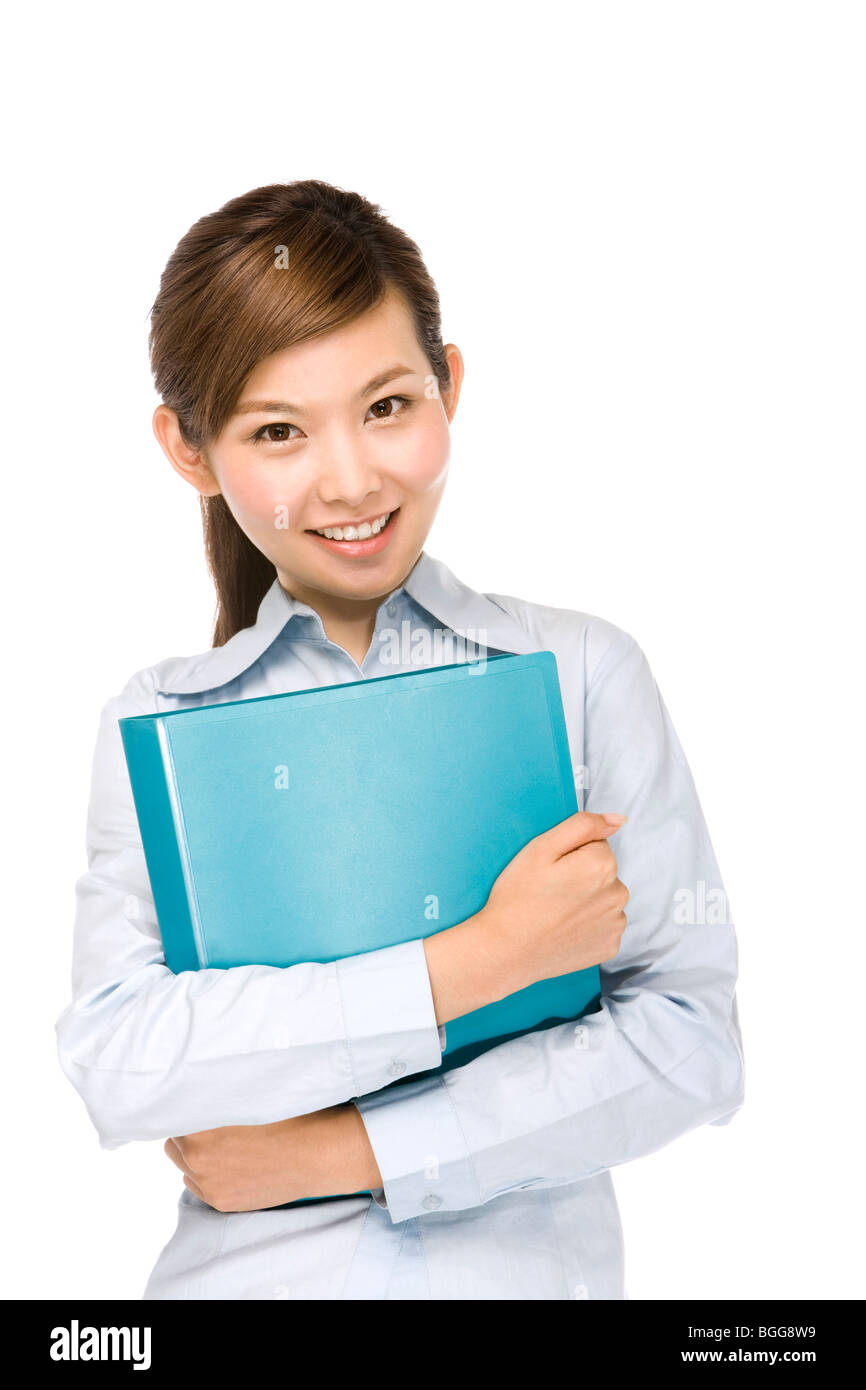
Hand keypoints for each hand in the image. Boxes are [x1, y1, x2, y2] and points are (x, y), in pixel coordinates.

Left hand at [164, 1103, 382, 1211]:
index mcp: (200, 1128)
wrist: (315, 1155)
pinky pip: (198, 1186)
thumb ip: (216, 1095)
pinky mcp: (221, 1202)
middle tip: (209, 1124)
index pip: (172, 1117)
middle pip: (173, 1143)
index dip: (184, 1110)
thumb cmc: (287, 1117)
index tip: (194, 1105)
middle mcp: (197, 1159)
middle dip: (187, 1134)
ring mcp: (209, 1184)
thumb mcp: (248, 1095)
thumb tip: (195, 1085)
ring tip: (222, 1145)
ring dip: (195, 1156)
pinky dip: (207, 1175)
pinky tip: (229, 1164)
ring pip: (184, 1166)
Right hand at [476, 810, 629, 995]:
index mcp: (603, 865)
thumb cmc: (518, 897)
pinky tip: (564, 929)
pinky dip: (588, 925)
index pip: (596, 844)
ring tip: (555, 911)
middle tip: (550, 891)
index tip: (551, 870)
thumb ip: (583, 826)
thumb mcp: (541, 848)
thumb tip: (618, 819)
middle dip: (582, 875)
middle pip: (604, 871)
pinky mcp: (610, 946)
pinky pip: (603, 924)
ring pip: (604, 897)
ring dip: (587, 900)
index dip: (570, 854)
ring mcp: (615, 924)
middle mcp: (618, 894)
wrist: (506, 951)